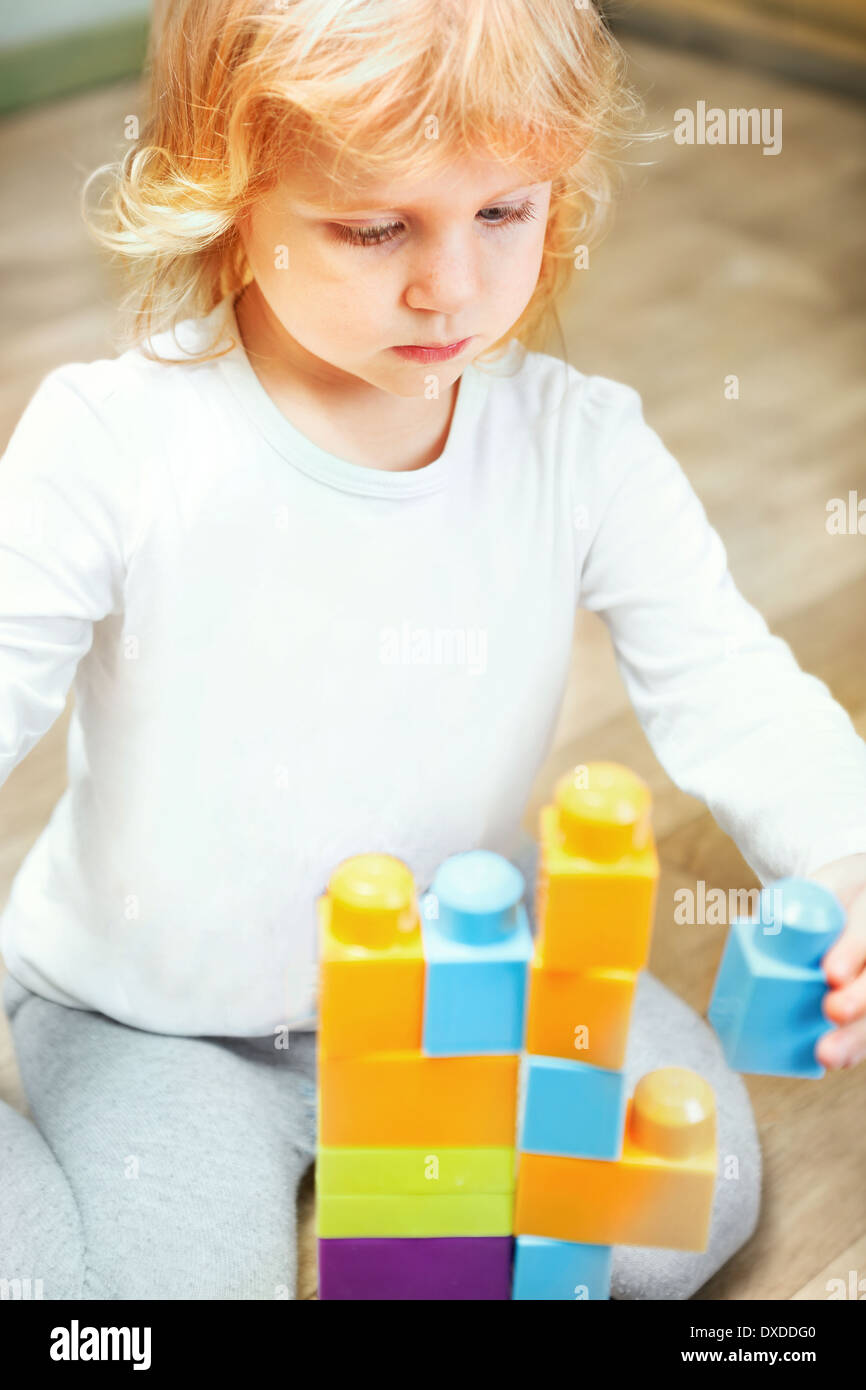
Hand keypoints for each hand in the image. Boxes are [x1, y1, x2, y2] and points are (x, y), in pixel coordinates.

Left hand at [808, 852, 865, 1069]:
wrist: (857, 900)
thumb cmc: (832, 896)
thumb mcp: (821, 887)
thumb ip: (794, 906)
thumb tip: (758, 928)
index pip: (865, 929)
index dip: (851, 951)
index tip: (830, 974)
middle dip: (858, 998)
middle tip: (832, 1012)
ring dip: (854, 1036)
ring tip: (827, 1054)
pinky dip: (855, 1046)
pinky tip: (838, 1060)